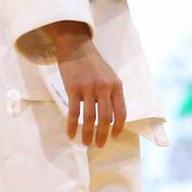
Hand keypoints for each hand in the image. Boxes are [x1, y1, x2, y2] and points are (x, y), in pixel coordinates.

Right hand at [45, 22, 126, 146]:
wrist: (76, 47)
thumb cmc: (93, 64)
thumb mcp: (108, 76)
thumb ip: (111, 94)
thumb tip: (110, 119)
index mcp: (116, 85)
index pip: (121, 112)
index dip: (118, 127)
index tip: (114, 136)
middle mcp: (104, 87)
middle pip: (105, 118)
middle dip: (102, 135)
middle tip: (99, 145)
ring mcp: (88, 87)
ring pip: (90, 117)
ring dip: (88, 133)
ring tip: (85, 143)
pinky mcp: (73, 88)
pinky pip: (74, 112)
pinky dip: (72, 125)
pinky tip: (71, 134)